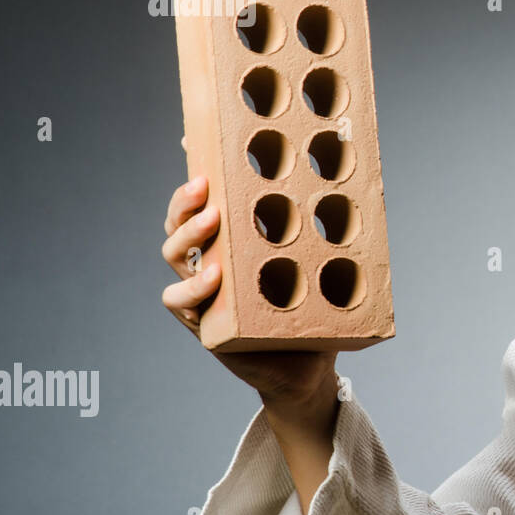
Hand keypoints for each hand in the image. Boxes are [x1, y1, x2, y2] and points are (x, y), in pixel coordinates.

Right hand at [160, 138, 337, 410]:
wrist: (311, 368)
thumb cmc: (314, 308)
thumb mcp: (318, 259)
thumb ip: (319, 226)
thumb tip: (339, 174)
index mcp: (232, 244)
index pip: (202, 206)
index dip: (195, 178)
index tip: (194, 146)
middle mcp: (210, 265)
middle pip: (178, 226)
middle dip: (186, 202)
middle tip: (202, 184)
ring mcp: (205, 295)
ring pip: (175, 258)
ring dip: (188, 235)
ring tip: (212, 220)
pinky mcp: (207, 326)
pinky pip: (182, 303)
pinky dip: (192, 288)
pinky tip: (215, 273)